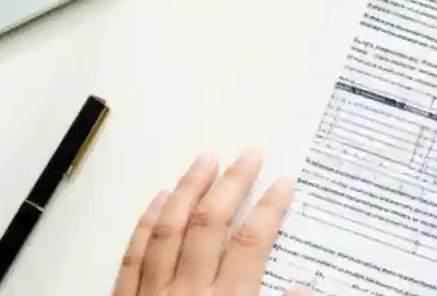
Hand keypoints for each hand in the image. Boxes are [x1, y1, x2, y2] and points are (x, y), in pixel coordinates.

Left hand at [114, 150, 308, 295]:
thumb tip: (302, 286)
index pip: (251, 243)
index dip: (269, 208)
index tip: (282, 182)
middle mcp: (189, 291)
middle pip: (210, 224)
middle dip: (231, 183)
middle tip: (248, 155)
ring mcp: (153, 294)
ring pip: (169, 229)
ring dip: (189, 189)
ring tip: (205, 160)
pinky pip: (134, 256)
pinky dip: (147, 223)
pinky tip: (159, 199)